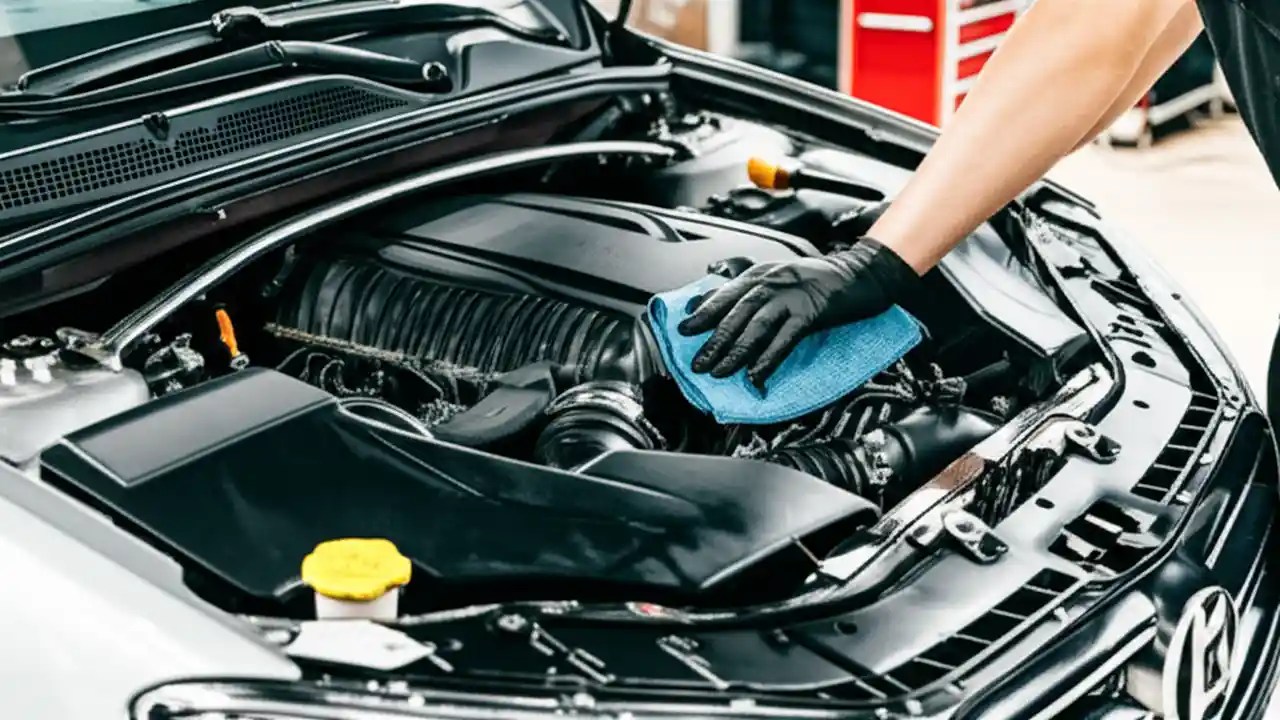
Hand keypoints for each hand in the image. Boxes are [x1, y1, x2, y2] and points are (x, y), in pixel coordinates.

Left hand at [677, 238, 920, 387]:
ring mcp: (791, 295)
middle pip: (734, 313)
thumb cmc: (820, 280)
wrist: (861, 274)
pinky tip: (756, 374)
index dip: (702, 313)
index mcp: (761, 273)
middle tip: (697, 363)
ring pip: (754, 326)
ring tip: (720, 372)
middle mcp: (771, 281)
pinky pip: (784, 338)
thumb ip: (753, 292)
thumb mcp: (781, 279)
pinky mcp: (811, 311)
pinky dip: (768, 358)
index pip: (724, 294)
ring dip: (734, 352)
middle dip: (713, 340)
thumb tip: (722, 309)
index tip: (683, 330)